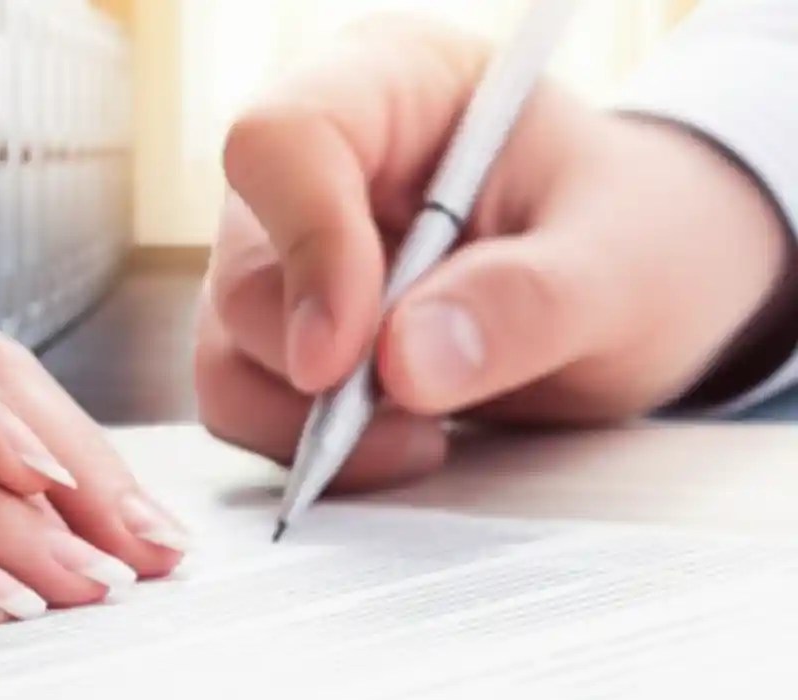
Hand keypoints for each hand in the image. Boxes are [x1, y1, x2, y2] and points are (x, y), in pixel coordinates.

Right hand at [196, 16, 791, 489]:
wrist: (638, 287)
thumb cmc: (635, 236)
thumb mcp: (621, 260)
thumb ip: (527, 300)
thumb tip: (402, 366)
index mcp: (391, 87)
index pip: (287, 139)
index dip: (306, 245)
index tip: (350, 356)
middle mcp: (319, 168)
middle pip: (245, 267)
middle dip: (316, 365)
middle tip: (415, 418)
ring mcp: (292, 255)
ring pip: (227, 349)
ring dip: (304, 422)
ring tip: (423, 437)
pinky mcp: (288, 335)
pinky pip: (247, 400)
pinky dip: (305, 447)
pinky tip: (403, 441)